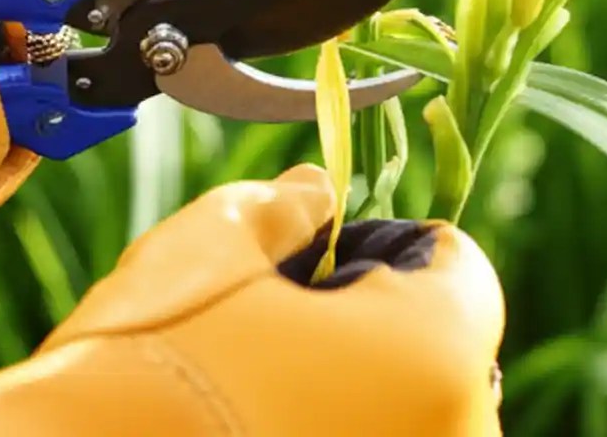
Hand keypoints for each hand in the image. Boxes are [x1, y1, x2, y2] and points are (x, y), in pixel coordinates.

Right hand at [0, 165, 506, 435]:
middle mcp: (455, 433)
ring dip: (360, 380)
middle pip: (443, 342)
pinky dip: (338, 427)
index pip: (457, 263)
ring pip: (412, 407)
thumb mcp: (220, 242)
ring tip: (261, 376)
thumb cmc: (148, 358)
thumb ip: (292, 205)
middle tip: (281, 313)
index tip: (321, 250)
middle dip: (374, 313)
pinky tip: (260, 423)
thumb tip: (318, 192)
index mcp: (438, 352)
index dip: (385, 241)